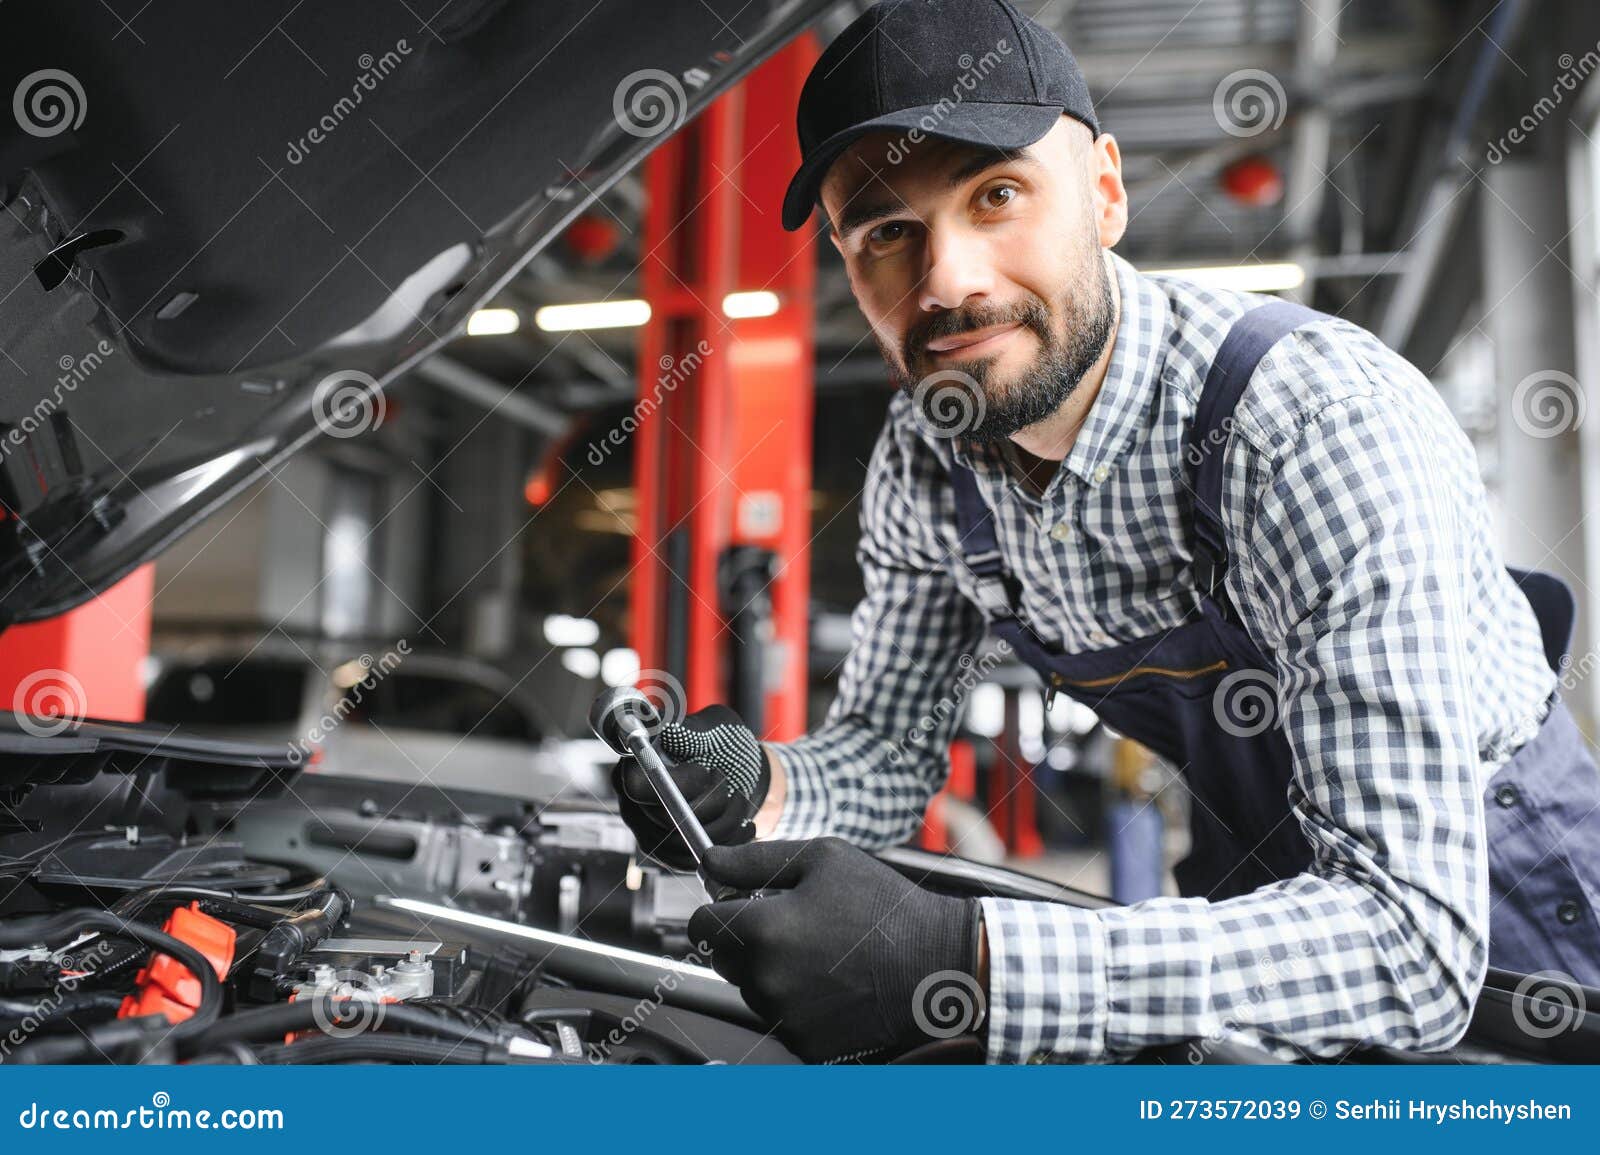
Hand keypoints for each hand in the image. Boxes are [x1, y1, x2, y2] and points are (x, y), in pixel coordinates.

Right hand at [610, 704, 769, 870]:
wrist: (738, 774)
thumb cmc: (721, 745)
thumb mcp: (713, 727)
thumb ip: (692, 731)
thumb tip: (666, 729)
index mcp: (632, 768)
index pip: (638, 785)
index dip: (679, 783)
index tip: (708, 770)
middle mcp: (633, 805)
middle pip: (665, 819)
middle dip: (709, 803)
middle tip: (729, 784)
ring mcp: (649, 835)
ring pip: (685, 843)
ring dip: (723, 823)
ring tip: (740, 801)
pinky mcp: (670, 856)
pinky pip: (697, 861)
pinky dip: (728, 844)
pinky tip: (745, 826)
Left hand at [688, 838, 983, 1062]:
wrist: (939, 965)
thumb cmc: (886, 910)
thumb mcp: (824, 860)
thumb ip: (756, 860)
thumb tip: (710, 860)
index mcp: (763, 930)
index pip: (701, 925)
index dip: (717, 910)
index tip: (737, 906)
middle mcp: (767, 979)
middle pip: (725, 959)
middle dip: (746, 940)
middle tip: (794, 925)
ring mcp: (785, 1018)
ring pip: (752, 990)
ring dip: (771, 972)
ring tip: (822, 953)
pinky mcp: (806, 1045)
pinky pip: (782, 1019)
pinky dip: (797, 1003)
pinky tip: (832, 984)